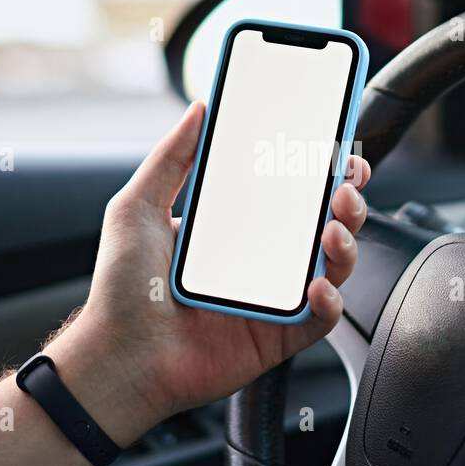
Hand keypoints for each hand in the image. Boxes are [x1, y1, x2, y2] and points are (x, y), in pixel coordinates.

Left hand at [49, 101, 369, 443]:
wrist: (118, 356)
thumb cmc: (120, 290)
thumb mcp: (137, 207)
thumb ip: (170, 157)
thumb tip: (200, 109)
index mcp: (234, 228)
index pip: (289, 190)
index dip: (321, 168)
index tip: (337, 145)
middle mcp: (260, 260)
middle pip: (323, 222)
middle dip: (346, 199)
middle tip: (345, 185)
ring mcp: (272, 298)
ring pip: (333, 265)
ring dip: (346, 242)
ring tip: (333, 228)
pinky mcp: (278, 337)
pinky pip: (321, 317)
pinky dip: (330, 299)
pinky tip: (316, 285)